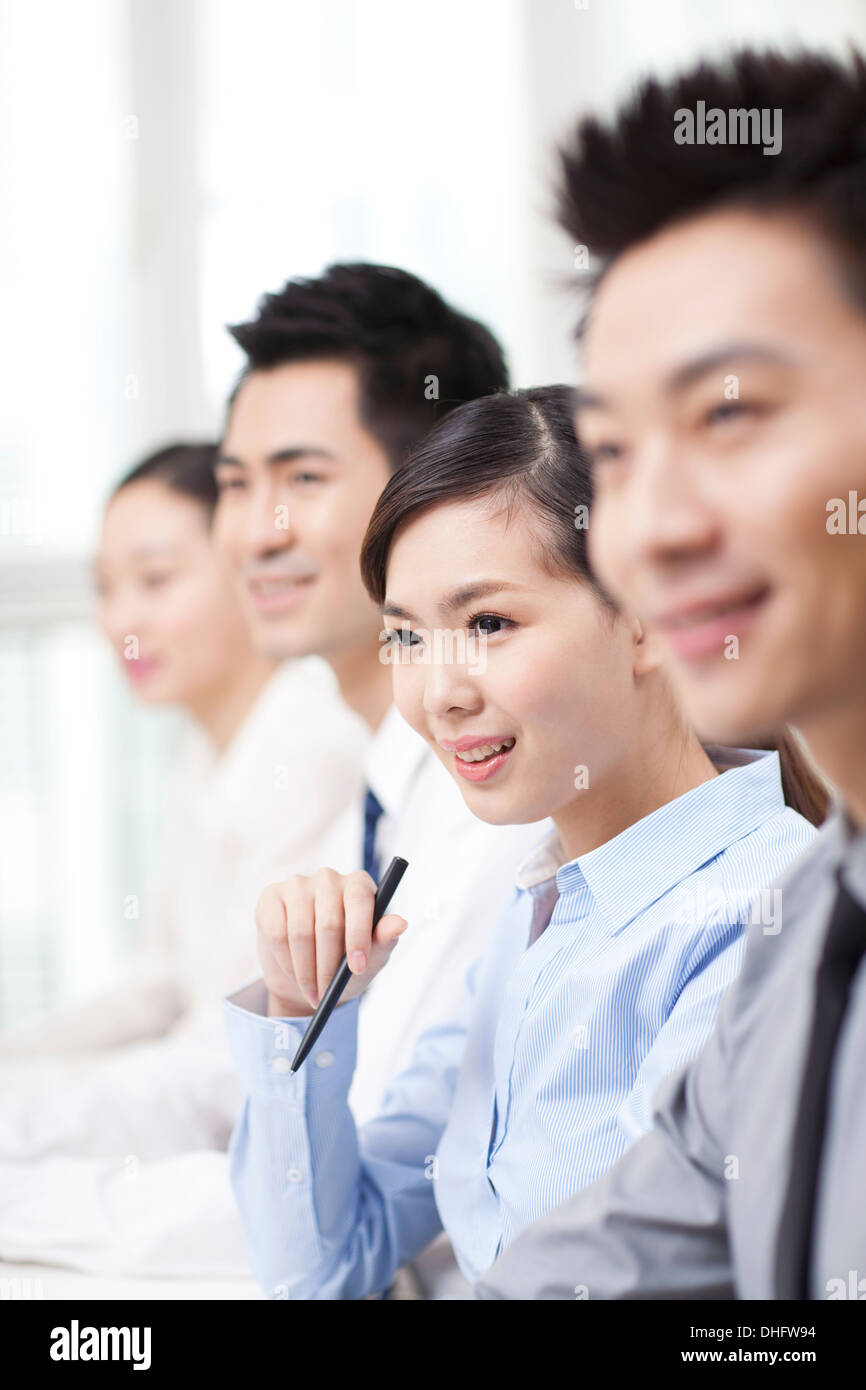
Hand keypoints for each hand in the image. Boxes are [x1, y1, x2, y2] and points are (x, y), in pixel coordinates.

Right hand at [255, 868, 407, 1016]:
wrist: (310, 975)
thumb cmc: (347, 961)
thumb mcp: (371, 957)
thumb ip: (384, 940)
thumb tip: (400, 924)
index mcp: (359, 885)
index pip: (359, 901)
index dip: (358, 935)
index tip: (357, 967)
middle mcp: (328, 878)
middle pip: (328, 922)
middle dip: (328, 965)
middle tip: (329, 992)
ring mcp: (297, 884)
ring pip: (299, 931)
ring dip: (305, 970)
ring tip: (313, 992)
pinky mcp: (271, 897)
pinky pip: (276, 932)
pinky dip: (285, 961)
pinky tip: (293, 973)